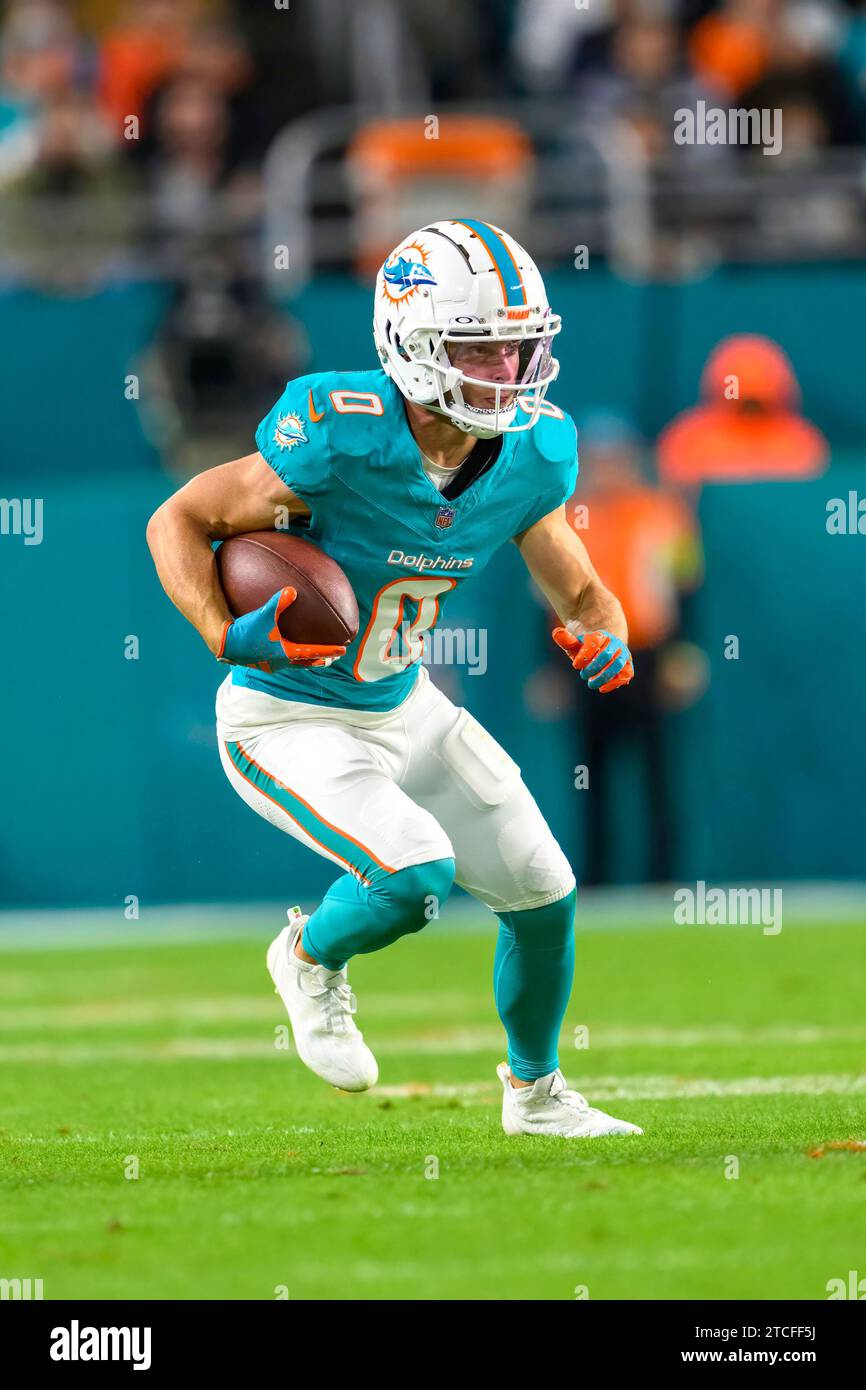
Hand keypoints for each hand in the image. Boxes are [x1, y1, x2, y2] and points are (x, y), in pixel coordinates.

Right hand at [218, 586, 346, 671]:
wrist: (225, 645)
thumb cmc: (246, 631)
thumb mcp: (263, 614)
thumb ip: (278, 602)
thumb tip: (292, 589)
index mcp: (287, 652)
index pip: (314, 652)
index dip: (329, 650)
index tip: (343, 650)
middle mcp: (282, 662)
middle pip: (307, 662)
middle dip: (320, 660)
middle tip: (332, 659)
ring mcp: (272, 664)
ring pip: (294, 665)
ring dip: (306, 661)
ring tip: (313, 658)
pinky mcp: (262, 663)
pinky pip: (282, 662)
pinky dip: (290, 658)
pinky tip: (284, 650)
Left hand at [551, 626, 633, 692]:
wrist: (604, 650)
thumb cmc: (586, 650)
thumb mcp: (575, 645)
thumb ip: (566, 640)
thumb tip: (557, 632)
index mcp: (601, 635)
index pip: (594, 642)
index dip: (584, 655)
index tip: (575, 665)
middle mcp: (615, 643)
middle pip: (606, 655)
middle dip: (593, 668)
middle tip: (583, 675)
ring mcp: (623, 655)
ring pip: (617, 665)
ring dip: (603, 676)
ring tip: (591, 683)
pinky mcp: (628, 667)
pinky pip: (626, 675)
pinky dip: (614, 683)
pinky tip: (602, 688)